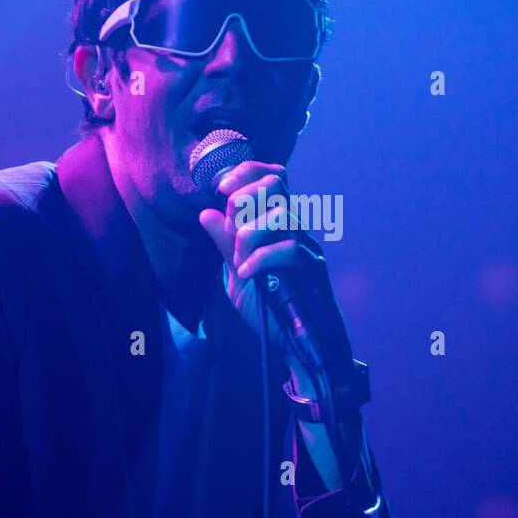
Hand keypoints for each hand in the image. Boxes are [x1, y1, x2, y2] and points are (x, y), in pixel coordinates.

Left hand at [197, 160, 346, 396]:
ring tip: (240, 260)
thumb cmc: (270, 310)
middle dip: (244, 198)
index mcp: (278, 227)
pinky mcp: (311, 269)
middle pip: (277, 185)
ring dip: (249, 233)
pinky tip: (247, 274)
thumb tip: (206, 213)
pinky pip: (286, 250)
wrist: (296, 344)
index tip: (221, 187)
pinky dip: (259, 260)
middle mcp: (294, 230)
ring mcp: (305, 247)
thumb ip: (225, 245)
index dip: (246, 172)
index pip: (271, 179)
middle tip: (232, 227)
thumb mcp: (237, 275)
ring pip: (281, 213)